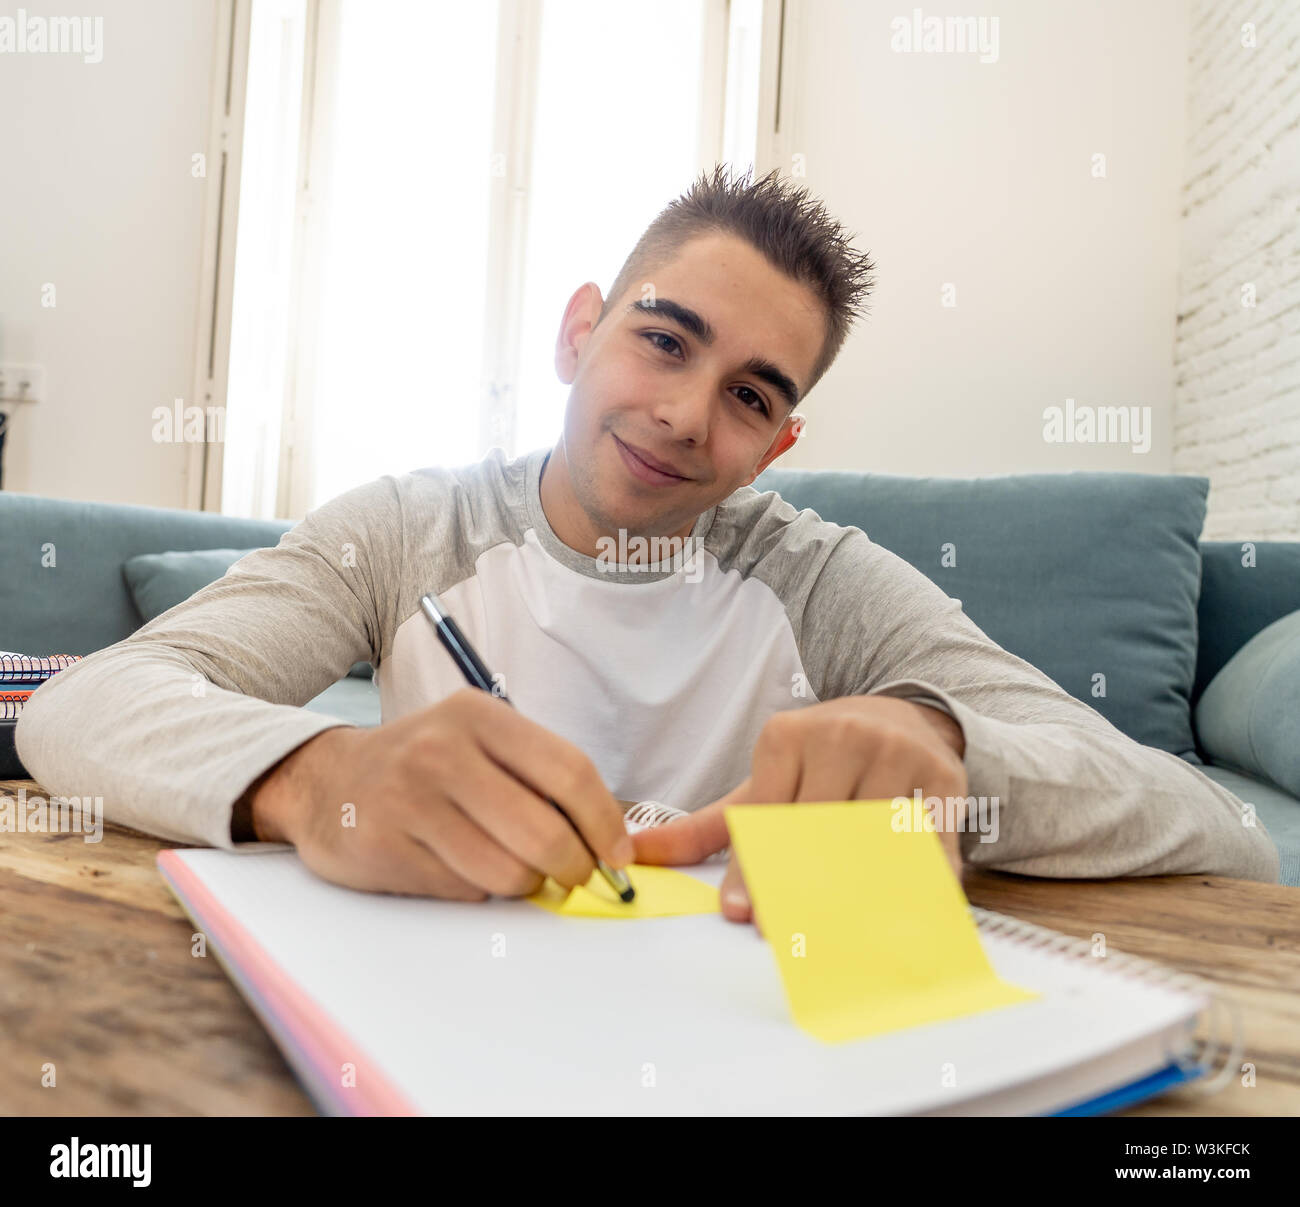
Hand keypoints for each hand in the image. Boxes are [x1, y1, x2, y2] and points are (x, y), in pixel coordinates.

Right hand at [247, 688, 633, 898]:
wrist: (326, 780)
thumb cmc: (426, 765)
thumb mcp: (481, 742)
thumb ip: (540, 778)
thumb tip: (610, 841)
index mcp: (479, 715)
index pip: (569, 772)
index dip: (605, 822)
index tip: (620, 853)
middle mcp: (442, 751)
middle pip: (545, 832)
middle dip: (574, 867)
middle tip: (574, 875)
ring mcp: (409, 800)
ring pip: (507, 872)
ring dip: (523, 883)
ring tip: (508, 865)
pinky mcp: (385, 847)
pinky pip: (464, 891)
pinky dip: (475, 889)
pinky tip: (454, 863)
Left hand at [631, 696, 968, 923]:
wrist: (907, 717)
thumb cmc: (824, 761)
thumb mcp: (765, 783)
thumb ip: (707, 826)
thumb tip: (636, 852)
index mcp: (787, 736)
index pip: (767, 815)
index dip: (755, 868)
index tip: (745, 913)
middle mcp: (841, 736)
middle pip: (816, 829)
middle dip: (802, 884)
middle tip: (790, 931)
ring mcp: (895, 753)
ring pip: (870, 838)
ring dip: (860, 889)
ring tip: (844, 932)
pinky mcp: (942, 778)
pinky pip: (927, 840)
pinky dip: (917, 880)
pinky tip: (904, 911)